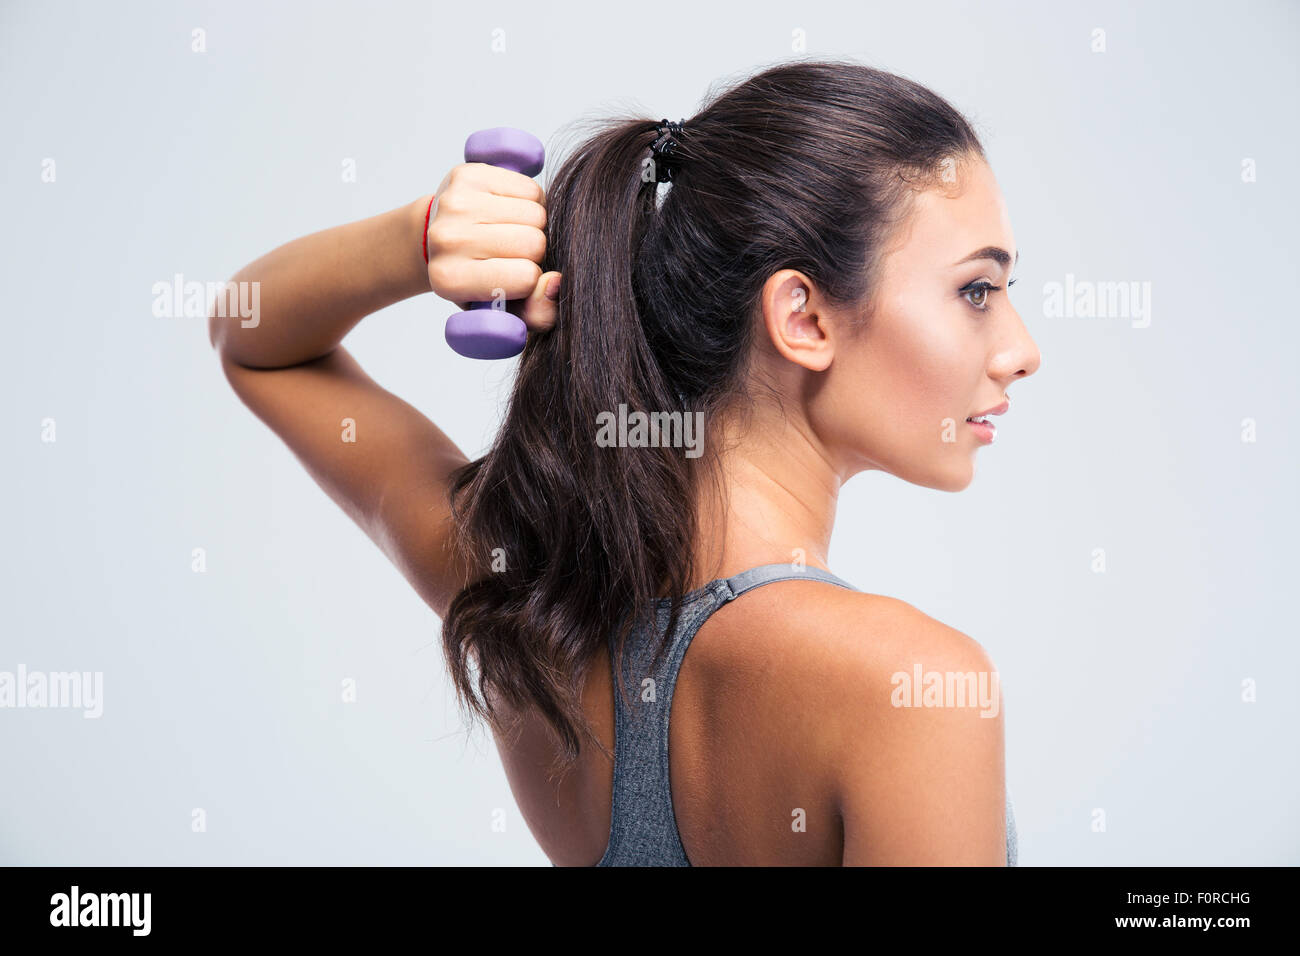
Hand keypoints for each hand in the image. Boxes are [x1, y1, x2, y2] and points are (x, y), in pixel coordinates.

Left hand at [424, 163, 560, 333]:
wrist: (434, 240)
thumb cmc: (477, 280)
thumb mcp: (505, 311)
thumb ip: (538, 313)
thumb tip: (554, 282)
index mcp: (451, 280)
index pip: (526, 277)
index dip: (531, 279)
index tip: (513, 279)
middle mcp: (447, 238)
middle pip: (534, 242)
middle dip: (535, 251)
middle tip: (513, 255)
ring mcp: (455, 202)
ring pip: (536, 212)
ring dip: (535, 225)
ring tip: (511, 233)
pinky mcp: (468, 175)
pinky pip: (530, 188)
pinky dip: (529, 201)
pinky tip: (508, 212)